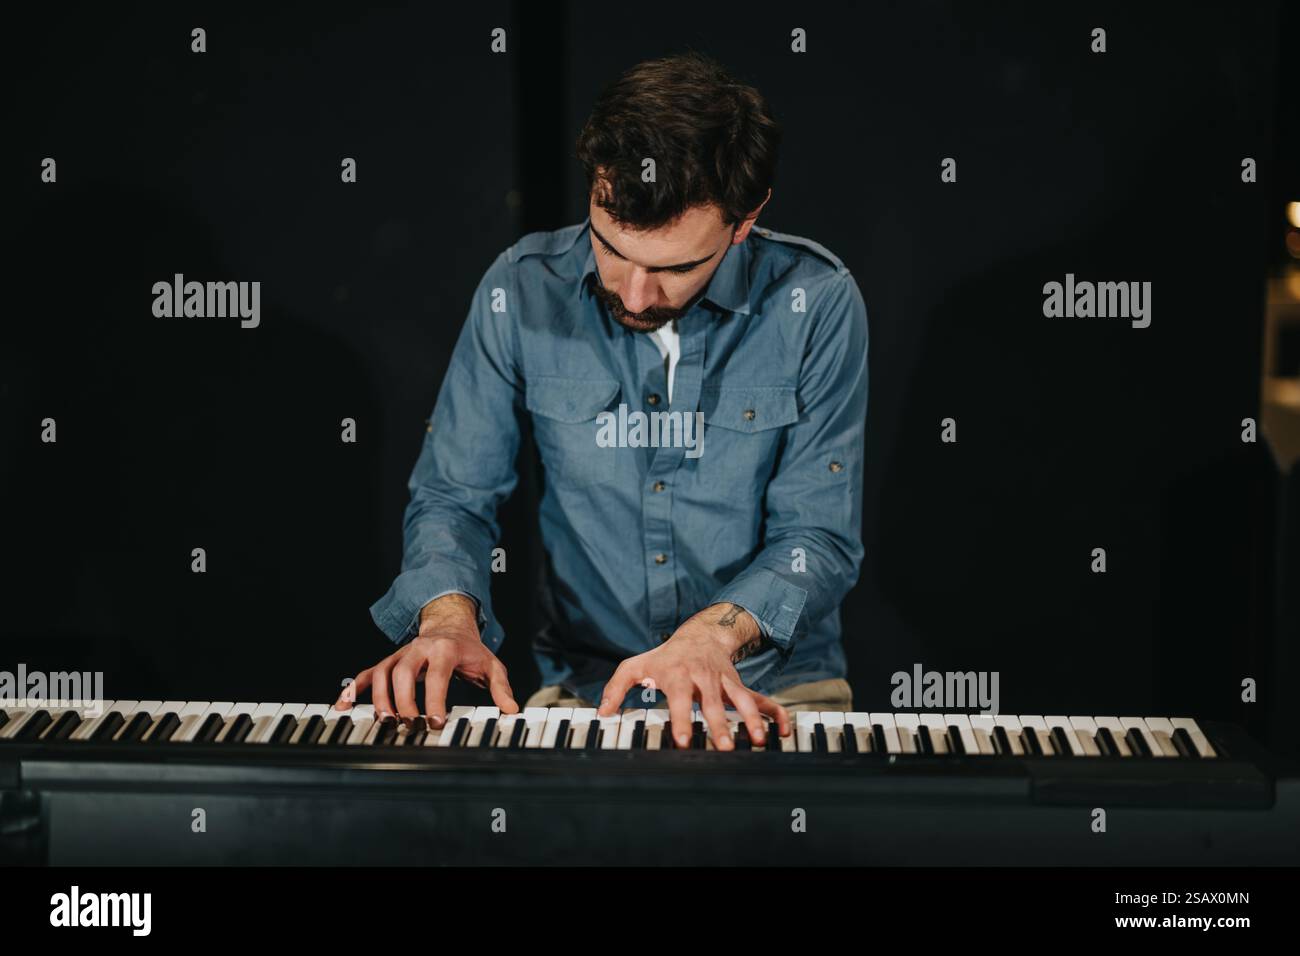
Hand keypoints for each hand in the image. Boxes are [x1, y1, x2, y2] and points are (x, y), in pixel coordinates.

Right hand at [336, 593, 517, 728]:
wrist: (451, 625)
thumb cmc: (470, 650)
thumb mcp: (491, 665)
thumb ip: (501, 687)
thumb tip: (511, 710)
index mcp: (445, 649)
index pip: (437, 674)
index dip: (434, 699)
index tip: (436, 722)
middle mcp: (419, 648)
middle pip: (402, 671)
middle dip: (403, 700)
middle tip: (408, 725)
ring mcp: (400, 655)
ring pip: (381, 672)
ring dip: (379, 698)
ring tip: (384, 722)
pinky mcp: (388, 662)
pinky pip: (366, 674)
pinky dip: (352, 689)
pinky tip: (343, 707)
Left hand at [596, 603, 790, 750]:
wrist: (700, 635)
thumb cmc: (664, 657)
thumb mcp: (635, 666)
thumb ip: (617, 689)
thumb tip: (603, 713)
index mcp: (678, 675)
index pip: (680, 698)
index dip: (683, 720)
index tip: (685, 741)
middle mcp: (704, 678)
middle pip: (714, 703)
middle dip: (720, 725)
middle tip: (724, 747)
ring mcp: (725, 681)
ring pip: (742, 700)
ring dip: (751, 720)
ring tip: (758, 741)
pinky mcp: (739, 685)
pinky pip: (761, 700)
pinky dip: (775, 714)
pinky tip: (782, 732)